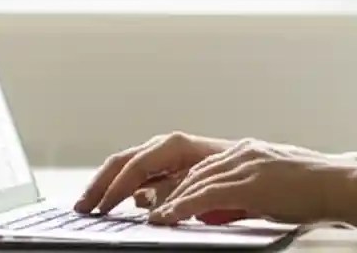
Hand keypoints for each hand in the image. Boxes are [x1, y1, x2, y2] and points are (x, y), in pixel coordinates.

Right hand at [73, 132, 232, 214]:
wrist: (274, 176)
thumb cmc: (246, 177)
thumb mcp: (212, 186)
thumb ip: (177, 191)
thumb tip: (144, 199)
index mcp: (178, 146)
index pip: (135, 164)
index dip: (116, 187)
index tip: (101, 209)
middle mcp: (172, 148)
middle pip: (126, 161)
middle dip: (102, 183)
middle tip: (82, 207)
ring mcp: (174, 159)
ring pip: (133, 167)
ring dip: (111, 185)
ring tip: (94, 206)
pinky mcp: (179, 172)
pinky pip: (148, 177)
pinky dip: (130, 188)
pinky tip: (124, 203)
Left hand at [149, 138, 356, 226]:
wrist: (339, 186)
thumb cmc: (313, 193)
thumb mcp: (271, 190)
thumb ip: (243, 196)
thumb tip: (217, 211)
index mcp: (247, 152)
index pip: (203, 166)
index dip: (179, 183)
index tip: (159, 197)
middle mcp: (242, 153)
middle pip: (192, 171)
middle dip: (166, 189)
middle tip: (147, 207)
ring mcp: (246, 165)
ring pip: (195, 182)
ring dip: (169, 201)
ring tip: (152, 217)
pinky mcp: (250, 183)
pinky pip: (206, 195)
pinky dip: (182, 207)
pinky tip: (167, 217)